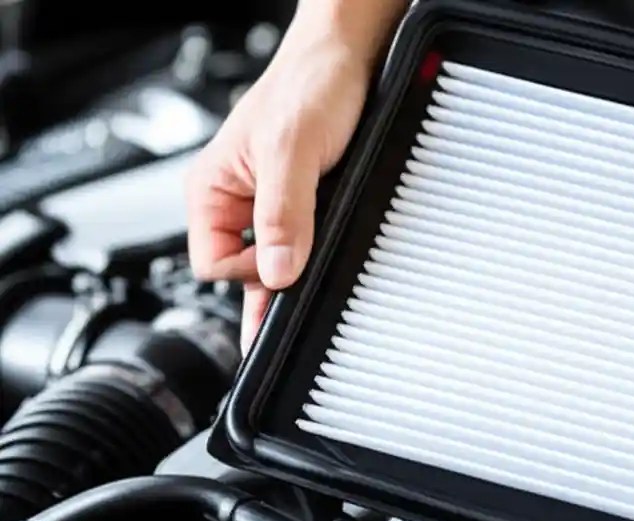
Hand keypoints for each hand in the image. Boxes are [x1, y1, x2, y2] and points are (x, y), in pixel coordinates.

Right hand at [185, 23, 377, 351]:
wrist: (348, 58)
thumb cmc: (308, 85)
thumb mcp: (293, 150)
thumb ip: (283, 214)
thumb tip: (278, 273)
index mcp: (211, 190)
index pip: (212, 265)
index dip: (248, 273)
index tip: (285, 263)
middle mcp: (236, 202)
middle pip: (245, 271)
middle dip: (275, 277)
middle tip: (307, 274)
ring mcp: (271, 207)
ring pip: (277, 263)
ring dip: (298, 267)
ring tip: (319, 266)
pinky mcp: (304, 207)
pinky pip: (303, 247)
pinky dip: (315, 257)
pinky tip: (327, 265)